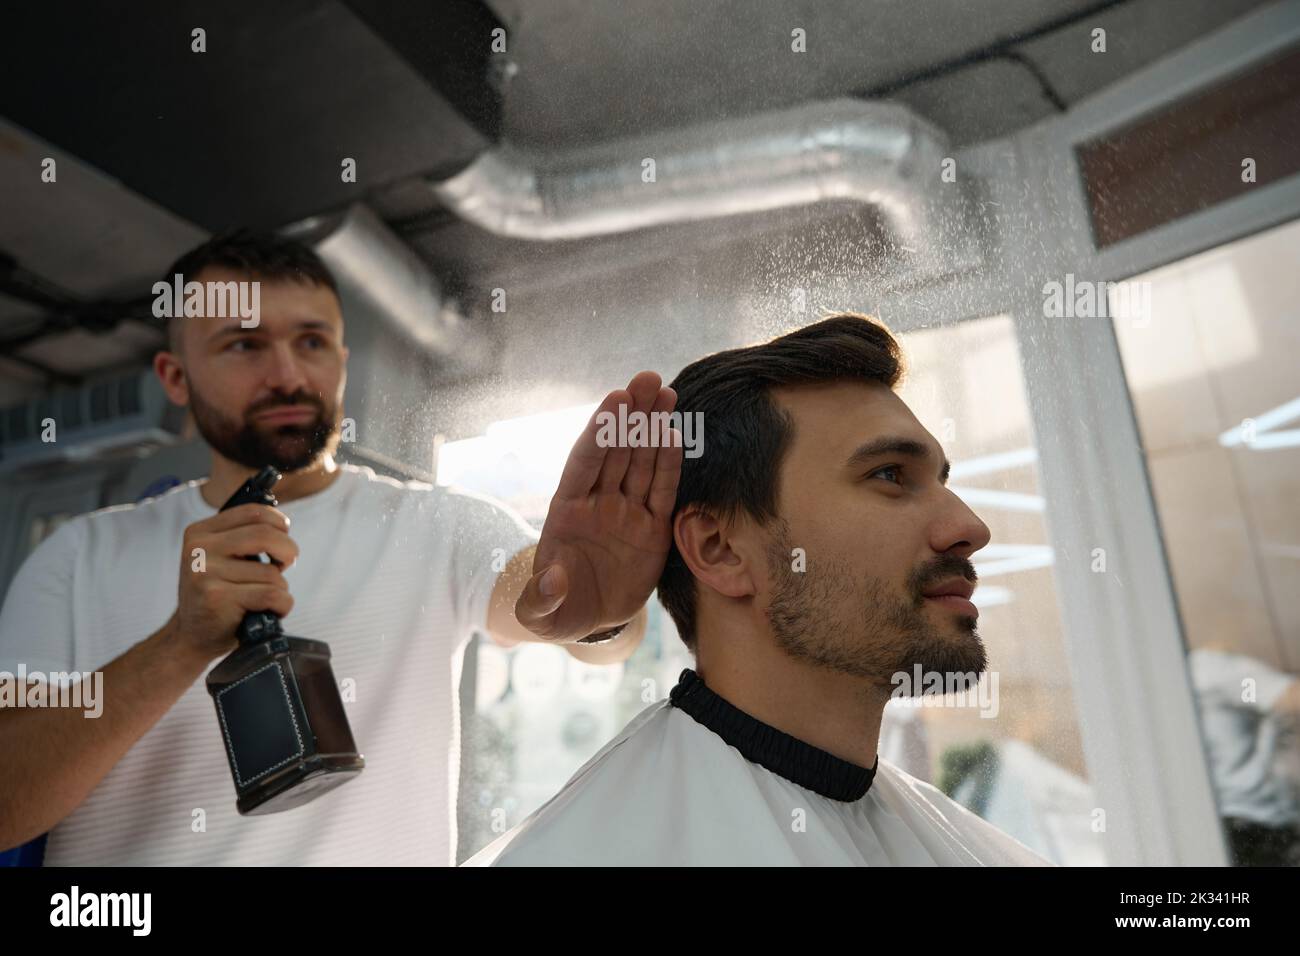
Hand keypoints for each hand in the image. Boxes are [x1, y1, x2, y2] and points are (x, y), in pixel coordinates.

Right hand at [172, 503, 299, 660]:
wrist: (190, 636)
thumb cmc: (217, 595)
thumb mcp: (221, 558)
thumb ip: (243, 537)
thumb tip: (283, 525)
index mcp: (200, 532)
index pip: (253, 512)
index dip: (279, 524)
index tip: (284, 539)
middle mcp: (199, 548)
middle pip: (266, 535)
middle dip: (288, 551)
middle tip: (286, 565)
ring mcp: (206, 572)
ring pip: (272, 572)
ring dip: (281, 588)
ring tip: (264, 598)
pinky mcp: (218, 597)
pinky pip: (272, 594)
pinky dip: (282, 604)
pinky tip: (269, 610)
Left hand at [515, 371, 682, 640]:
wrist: (587, 619)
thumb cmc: (558, 609)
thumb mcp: (543, 612)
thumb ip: (544, 598)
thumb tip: (553, 581)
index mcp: (566, 512)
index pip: (584, 464)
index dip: (599, 433)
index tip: (614, 401)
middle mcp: (597, 503)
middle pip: (616, 451)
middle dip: (630, 415)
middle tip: (646, 378)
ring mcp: (626, 512)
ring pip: (641, 462)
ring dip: (652, 427)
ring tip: (665, 392)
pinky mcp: (652, 528)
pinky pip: (662, 491)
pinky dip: (669, 464)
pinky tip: (675, 433)